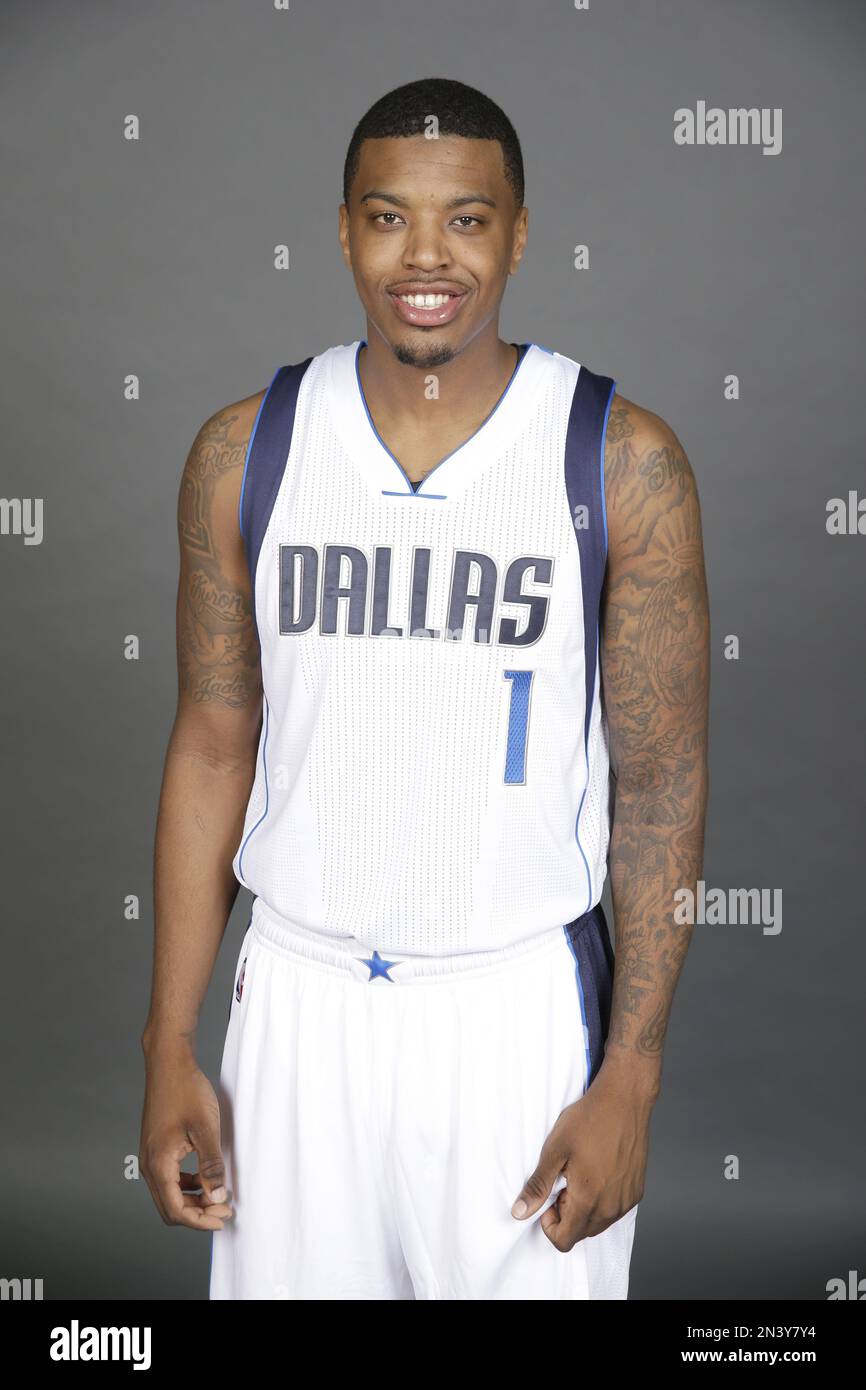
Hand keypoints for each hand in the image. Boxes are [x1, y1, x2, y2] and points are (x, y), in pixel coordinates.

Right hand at [139, 1042, 232, 1230]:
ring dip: (193, 1201)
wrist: (169, 1063)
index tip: (223, 1218)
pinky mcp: (157, 1148)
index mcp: (159, 1164)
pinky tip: (206, 1177)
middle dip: (197, 1215)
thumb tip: (217, 1197)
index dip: (200, 1221)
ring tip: (218, 1196)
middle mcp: (149, 1165)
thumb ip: (211, 1165)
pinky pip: (170, 1178)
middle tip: (224, 1211)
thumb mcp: (205, 1129)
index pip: (176, 1210)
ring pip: (169, 1194)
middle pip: (170, 1208)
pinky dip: (188, 1185)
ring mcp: (151, 1156)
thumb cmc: (186, 1091)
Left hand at [510, 1065, 652, 1250]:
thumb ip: (538, 1186)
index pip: (564, 1240)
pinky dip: (602, 1201)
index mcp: (589, 1199)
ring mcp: (627, 1200)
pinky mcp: (637, 1191)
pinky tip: (597, 1172)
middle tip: (563, 1182)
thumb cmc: (589, 1120)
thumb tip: (520, 1212)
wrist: (624, 1100)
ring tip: (579, 1175)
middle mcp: (611, 1207)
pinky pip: (614, 1210)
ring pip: (599, 1223)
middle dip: (566, 1216)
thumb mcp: (555, 1149)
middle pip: (581, 1234)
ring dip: (584, 1210)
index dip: (549, 1224)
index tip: (548, 1198)